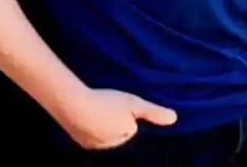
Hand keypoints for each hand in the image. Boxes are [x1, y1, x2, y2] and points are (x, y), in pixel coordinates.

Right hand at [55, 87, 177, 149]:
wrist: (71, 105)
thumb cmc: (105, 102)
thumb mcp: (133, 102)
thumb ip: (153, 112)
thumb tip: (174, 118)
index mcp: (126, 135)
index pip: (130, 126)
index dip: (125, 113)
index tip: (118, 103)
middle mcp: (111, 145)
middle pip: (116, 131)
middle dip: (113, 120)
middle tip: (106, 104)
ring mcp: (94, 145)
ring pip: (102, 133)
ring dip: (100, 123)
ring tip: (94, 107)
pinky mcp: (80, 142)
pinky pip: (88, 134)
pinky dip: (87, 125)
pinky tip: (83, 113)